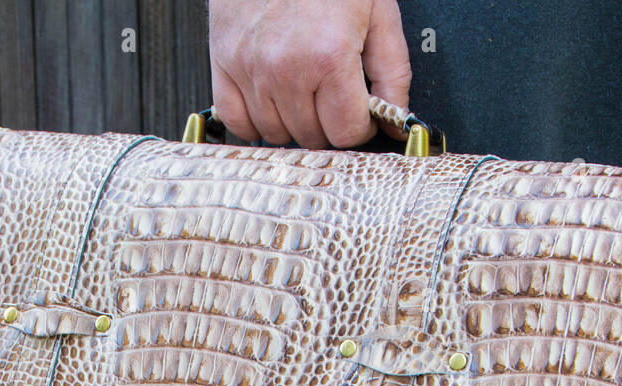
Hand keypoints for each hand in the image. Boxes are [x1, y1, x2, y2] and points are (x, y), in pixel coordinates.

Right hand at [207, 0, 411, 148]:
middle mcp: (286, 68)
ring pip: (276, 134)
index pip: (345, 132)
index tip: (358, 110)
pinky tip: (272, 102)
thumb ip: (393, 72)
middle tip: (332, 93)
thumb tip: (397, 119)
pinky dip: (255, 120)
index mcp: (328, 56)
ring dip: (294, 121)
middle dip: (328, 122)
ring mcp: (251, 69)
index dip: (359, 125)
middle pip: (312, 137)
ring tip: (304, 90)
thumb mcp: (378, 12)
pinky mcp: (224, 63)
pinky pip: (237, 120)